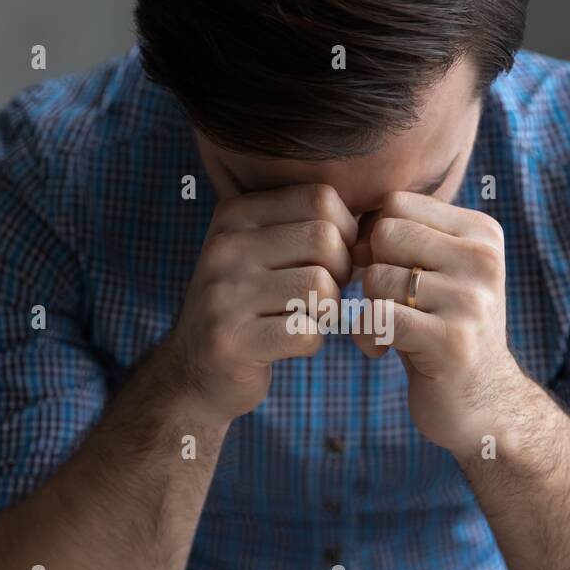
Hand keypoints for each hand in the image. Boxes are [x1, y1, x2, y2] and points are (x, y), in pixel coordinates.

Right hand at [167, 184, 355, 424]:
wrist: (192, 371)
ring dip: (328, 310)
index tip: (333, 258)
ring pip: (321, 286)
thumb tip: (377, 217)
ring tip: (306, 317)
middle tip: (324, 293)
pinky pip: (308, 333)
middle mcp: (224, 248)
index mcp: (234, 215)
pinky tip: (289, 343)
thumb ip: (307, 225)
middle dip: (341, 271)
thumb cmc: (248, 305)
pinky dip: (312, 342)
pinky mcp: (232, 341)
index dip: (345, 231)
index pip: (320, 198)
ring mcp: (223, 295)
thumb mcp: (262, 250)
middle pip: (325, 239)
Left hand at [351, 192, 527, 458]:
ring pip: (377, 277)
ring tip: (390, 330)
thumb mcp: (439, 272)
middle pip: (385, 234)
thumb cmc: (444, 330)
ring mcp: (471, 300)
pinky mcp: (451, 341)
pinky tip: (380, 350)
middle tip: (386, 302)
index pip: (397, 204)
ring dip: (369, 308)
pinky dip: (365, 336)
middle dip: (372, 268)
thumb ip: (406, 237)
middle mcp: (483, 260)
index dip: (375, 238)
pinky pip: (377, 316)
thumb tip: (345, 217)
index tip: (388, 272)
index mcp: (482, 234)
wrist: (484, 403)